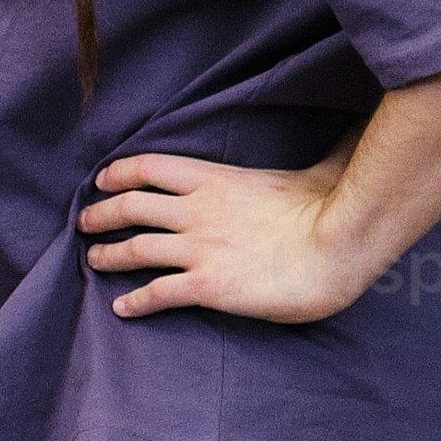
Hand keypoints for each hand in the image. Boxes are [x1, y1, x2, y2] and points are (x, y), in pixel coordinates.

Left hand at [84, 145, 372, 323]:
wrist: (338, 249)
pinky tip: (122, 309)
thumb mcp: (317, 169)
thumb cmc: (332, 209)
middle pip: (130, 207)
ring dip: (107, 255)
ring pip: (135, 249)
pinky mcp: (206, 286)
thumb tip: (355, 131)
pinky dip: (135, 302)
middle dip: (100, 214)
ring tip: (93, 260)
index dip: (119, 173)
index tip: (102, 180)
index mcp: (216, 179)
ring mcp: (198, 249)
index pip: (151, 168)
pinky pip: (157, 294)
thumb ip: (323, 152)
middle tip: (85, 222)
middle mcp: (197, 211)